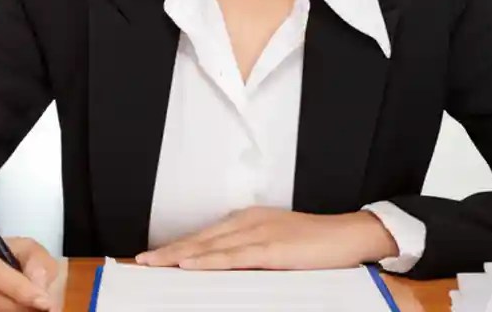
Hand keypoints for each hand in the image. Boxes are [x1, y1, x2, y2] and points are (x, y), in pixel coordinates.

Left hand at [134, 206, 398, 270]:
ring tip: (154, 263)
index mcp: (250, 221)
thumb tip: (226, 270)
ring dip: (179, 255)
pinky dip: (208, 260)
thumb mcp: (278, 247)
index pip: (205, 236)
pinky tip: (189, 264)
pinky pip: (233, 256)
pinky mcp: (272, 248)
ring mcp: (260, 233)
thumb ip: (251, 255)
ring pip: (211, 246)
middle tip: (141, 261)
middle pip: (201, 238)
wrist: (350, 235)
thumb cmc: (318, 245)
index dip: (178, 246)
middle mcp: (249, 222)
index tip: (154, 256)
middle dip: (169, 250)